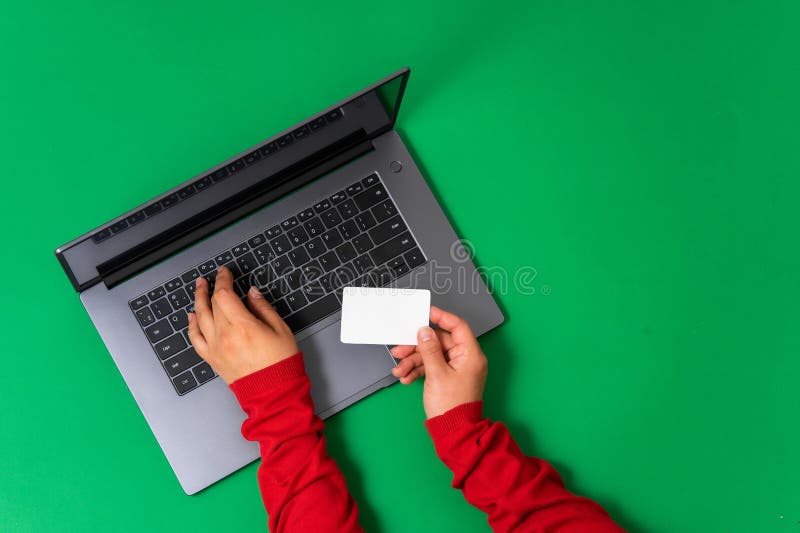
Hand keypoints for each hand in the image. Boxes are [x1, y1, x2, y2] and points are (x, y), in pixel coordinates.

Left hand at [187, 265, 298, 383]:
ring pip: (199, 318)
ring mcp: (216, 348)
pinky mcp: (212, 359)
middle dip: (211, 287)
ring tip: (199, 288)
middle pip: (212, 304)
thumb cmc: (280, 364)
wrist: (273, 393)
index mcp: (244, 326)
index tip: (225, 272)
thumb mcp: (281, 330)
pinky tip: (191, 316)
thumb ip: (263, 308)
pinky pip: (195, 339)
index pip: (225, 295)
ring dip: (198, 300)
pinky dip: (191, 325)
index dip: (223, 280)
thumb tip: (252, 293)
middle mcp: (226, 336)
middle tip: (211, 278)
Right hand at [390, 306, 487, 418]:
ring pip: (432, 356)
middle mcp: (465, 359)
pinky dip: (418, 371)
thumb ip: (429, 349)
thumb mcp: (437, 374)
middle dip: (417, 347)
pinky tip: (406, 378)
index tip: (425, 313)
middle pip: (439, 342)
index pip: (457, 327)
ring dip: (413, 362)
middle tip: (399, 350)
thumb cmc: (452, 406)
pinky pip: (431, 367)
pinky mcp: (447, 378)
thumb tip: (425, 331)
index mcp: (470, 355)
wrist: (453, 432)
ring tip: (399, 370)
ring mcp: (456, 369)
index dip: (441, 317)